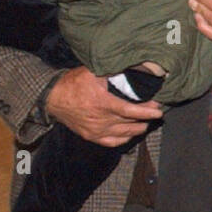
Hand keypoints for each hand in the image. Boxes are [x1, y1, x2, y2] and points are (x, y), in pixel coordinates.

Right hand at [45, 66, 160, 146]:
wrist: (53, 98)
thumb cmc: (74, 83)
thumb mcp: (93, 72)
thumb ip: (113, 73)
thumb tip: (134, 69)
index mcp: (101, 102)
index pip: (130, 110)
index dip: (146, 111)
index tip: (158, 109)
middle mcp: (100, 119)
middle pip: (130, 122)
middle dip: (146, 118)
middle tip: (155, 112)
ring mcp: (95, 130)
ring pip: (124, 133)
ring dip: (138, 128)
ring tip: (146, 122)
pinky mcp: (91, 136)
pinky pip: (113, 142)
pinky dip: (125, 138)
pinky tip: (131, 133)